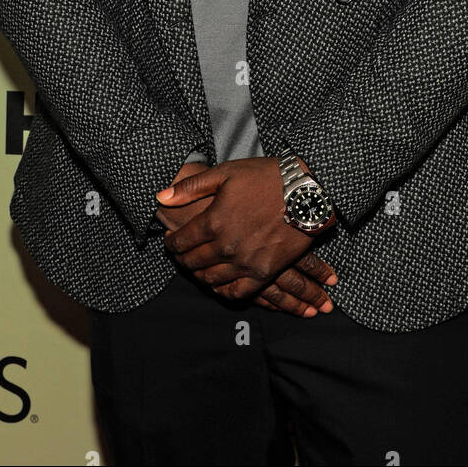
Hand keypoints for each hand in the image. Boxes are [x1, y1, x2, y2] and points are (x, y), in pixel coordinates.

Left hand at [156, 158, 334, 302]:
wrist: (306, 191)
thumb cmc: (265, 177)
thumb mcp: (225, 173)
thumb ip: (191, 188)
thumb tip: (161, 197)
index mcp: (213, 221)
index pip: (181, 242)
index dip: (172, 243)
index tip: (170, 242)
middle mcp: (226, 246)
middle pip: (193, 262)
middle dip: (182, 260)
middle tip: (181, 256)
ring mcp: (246, 262)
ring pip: (212, 279)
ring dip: (200, 275)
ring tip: (198, 268)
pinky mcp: (265, 272)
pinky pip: (238, 293)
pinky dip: (224, 291)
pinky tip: (220, 284)